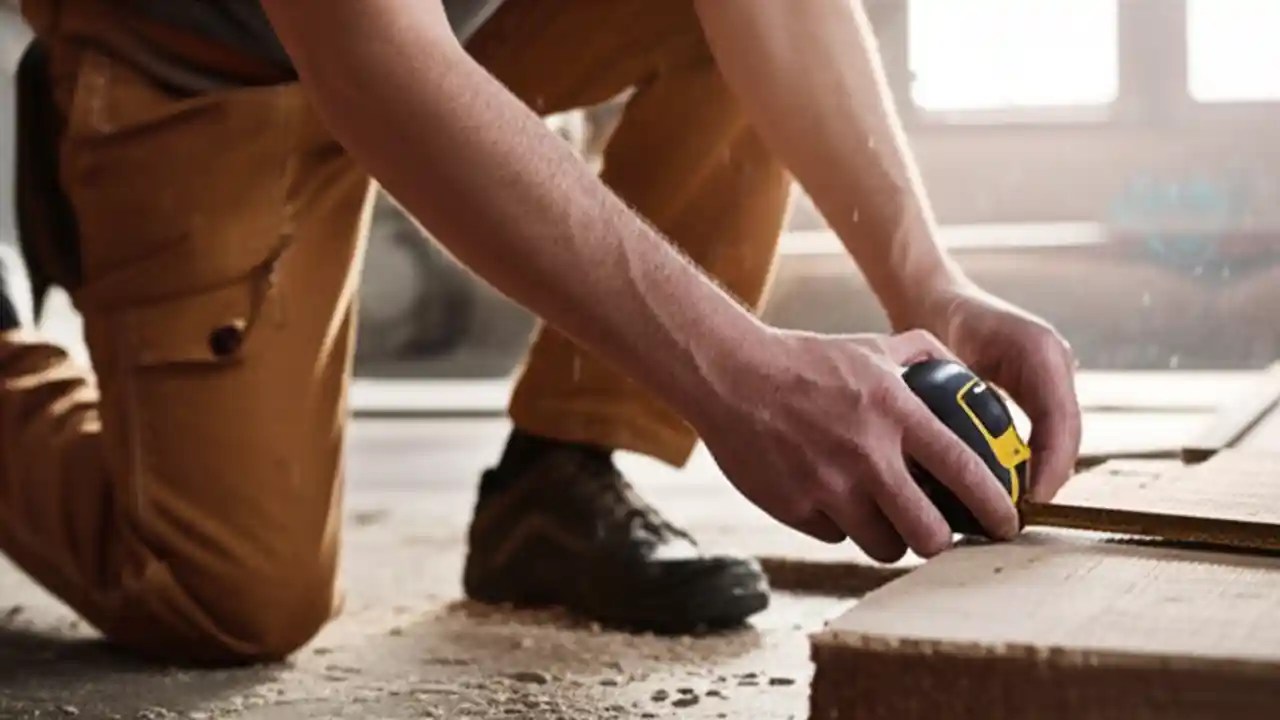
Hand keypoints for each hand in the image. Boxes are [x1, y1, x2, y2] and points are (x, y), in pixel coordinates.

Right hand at [692, 328, 1019, 561]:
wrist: (732, 376)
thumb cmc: (805, 360)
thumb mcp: (872, 345)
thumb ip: (925, 355)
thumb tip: (966, 377)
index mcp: (895, 414)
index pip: (965, 473)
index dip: (995, 507)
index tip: (1006, 521)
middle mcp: (867, 456)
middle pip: (928, 533)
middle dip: (940, 539)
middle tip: (938, 531)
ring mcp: (829, 487)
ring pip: (882, 546)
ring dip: (890, 538)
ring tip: (884, 517)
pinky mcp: (796, 508)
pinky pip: (836, 536)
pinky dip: (841, 525)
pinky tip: (833, 499)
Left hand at [922, 285, 1082, 501]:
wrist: (937, 296)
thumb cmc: (935, 320)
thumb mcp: (945, 360)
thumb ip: (957, 402)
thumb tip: (963, 457)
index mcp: (1040, 351)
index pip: (1058, 419)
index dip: (1050, 464)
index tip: (1031, 499)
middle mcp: (1056, 361)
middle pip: (1067, 432)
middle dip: (1050, 475)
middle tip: (1024, 514)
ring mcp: (1053, 373)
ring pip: (1060, 434)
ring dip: (1044, 471)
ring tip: (1017, 508)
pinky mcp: (1040, 386)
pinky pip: (1046, 428)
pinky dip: (1033, 457)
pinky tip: (1009, 486)